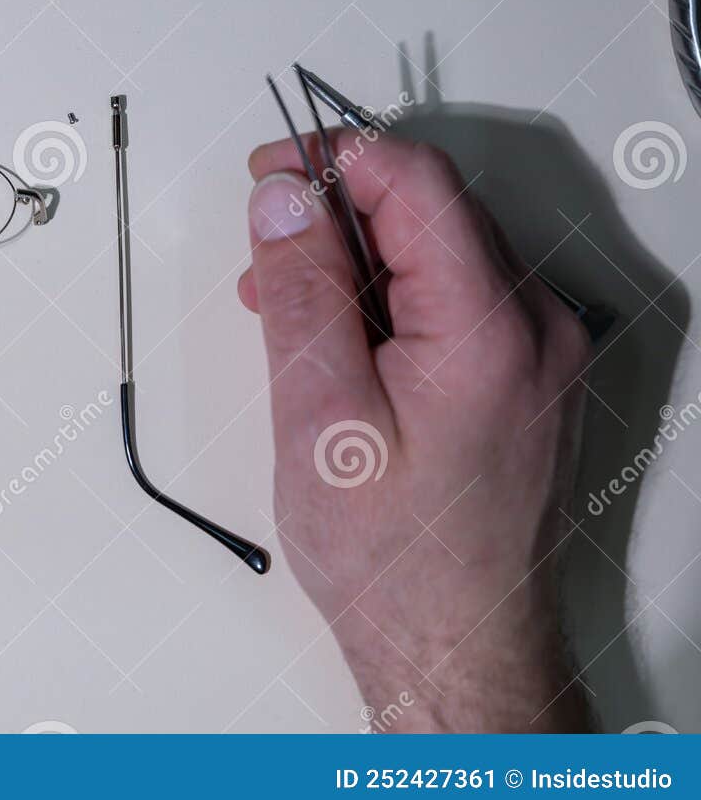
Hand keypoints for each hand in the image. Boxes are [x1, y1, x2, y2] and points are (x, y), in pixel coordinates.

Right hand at [237, 132, 591, 731]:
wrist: (454, 641)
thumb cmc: (392, 555)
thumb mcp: (318, 415)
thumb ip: (302, 292)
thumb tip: (284, 198)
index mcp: (489, 328)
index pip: (417, 180)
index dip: (333, 158)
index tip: (270, 172)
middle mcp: (535, 325)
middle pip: (430, 210)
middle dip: (335, 213)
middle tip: (262, 249)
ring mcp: (538, 350)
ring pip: (438, 253)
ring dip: (356, 260)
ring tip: (285, 310)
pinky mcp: (523, 373)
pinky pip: (452, 298)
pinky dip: (388, 299)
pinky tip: (336, 340)